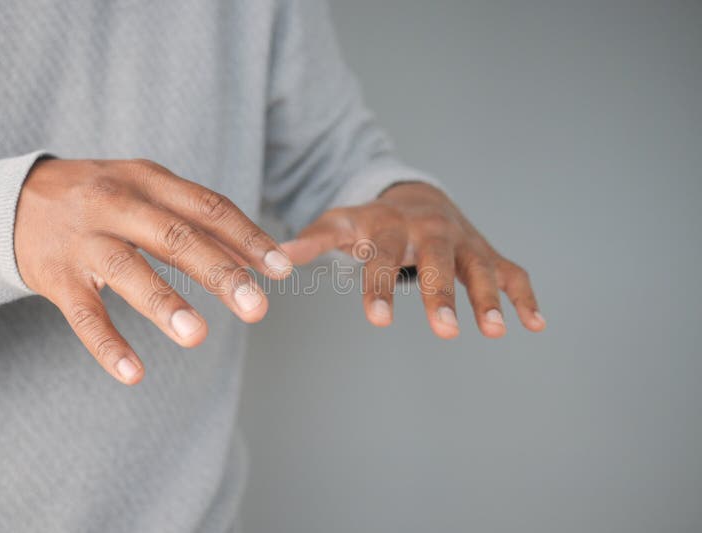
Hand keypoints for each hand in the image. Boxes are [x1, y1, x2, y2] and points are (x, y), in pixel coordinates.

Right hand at [14, 158, 291, 383]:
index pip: (208, 208)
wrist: (12, 199)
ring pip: (128, 271)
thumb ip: (196, 222)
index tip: (282, 269)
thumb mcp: (146, 193)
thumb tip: (255, 257)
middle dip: (220, 273)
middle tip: (257, 308)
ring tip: (198, 336)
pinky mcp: (57, 276)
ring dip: (164, 304)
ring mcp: (85, 241)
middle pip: (175, 237)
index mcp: (149, 181)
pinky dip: (108, 344)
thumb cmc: (100, 198)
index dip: (248, 238)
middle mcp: (117, 205)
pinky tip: (134, 373)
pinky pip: (83, 314)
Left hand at [282, 182, 544, 337]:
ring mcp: (463, 241)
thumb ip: (311, 241)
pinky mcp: (485, 251)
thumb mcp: (340, 224)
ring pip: (481, 266)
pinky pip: (511, 271)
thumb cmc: (372, 219)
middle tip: (445, 330)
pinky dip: (524, 295)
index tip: (378, 321)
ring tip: (493, 331)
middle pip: (439, 260)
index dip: (379, 287)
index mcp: (391, 225)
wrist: (415, 196)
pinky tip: (535, 324)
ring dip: (489, 297)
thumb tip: (274, 259)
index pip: (383, 256)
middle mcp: (431, 231)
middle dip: (442, 294)